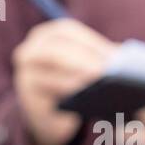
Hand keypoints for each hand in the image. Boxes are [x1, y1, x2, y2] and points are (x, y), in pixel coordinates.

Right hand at [12, 19, 116, 144]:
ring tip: (97, 85)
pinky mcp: (28, 101)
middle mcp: (28, 52)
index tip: (112, 56)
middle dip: (82, 61)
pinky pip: (46, 98)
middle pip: (55, 52)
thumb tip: (120, 56)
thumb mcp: (85, 62)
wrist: (51, 112)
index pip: (66, 32)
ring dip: (74, 80)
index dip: (90, 42)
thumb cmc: (73, 79)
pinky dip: (66, 98)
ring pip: (48, 76)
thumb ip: (100, 55)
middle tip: (105, 71)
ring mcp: (24, 77)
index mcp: (45, 35)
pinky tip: (84, 100)